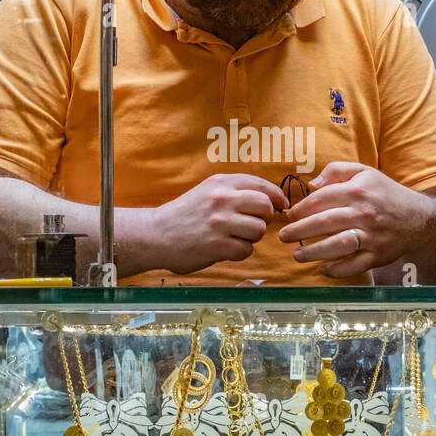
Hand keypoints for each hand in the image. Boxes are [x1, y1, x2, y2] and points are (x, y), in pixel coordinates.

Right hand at [147, 173, 287, 274]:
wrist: (155, 234)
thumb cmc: (184, 215)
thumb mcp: (207, 191)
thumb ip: (234, 191)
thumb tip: (270, 199)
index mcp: (221, 183)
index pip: (262, 185)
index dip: (277, 197)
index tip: (280, 205)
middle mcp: (222, 199)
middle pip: (265, 206)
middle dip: (264, 217)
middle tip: (252, 223)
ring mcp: (220, 222)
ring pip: (258, 229)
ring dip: (251, 237)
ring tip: (234, 237)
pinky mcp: (217, 245)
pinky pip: (246, 250)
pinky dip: (240, 252)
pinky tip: (225, 249)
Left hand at [277, 162, 430, 277]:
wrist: (420, 218)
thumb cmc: (385, 194)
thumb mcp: (364, 172)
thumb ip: (336, 171)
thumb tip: (312, 184)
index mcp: (358, 191)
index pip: (322, 199)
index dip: (301, 208)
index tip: (289, 215)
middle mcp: (365, 213)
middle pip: (326, 222)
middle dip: (300, 230)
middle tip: (283, 237)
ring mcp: (373, 236)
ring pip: (339, 245)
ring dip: (314, 252)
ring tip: (297, 255)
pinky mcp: (379, 255)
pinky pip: (355, 265)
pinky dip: (337, 270)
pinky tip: (323, 269)